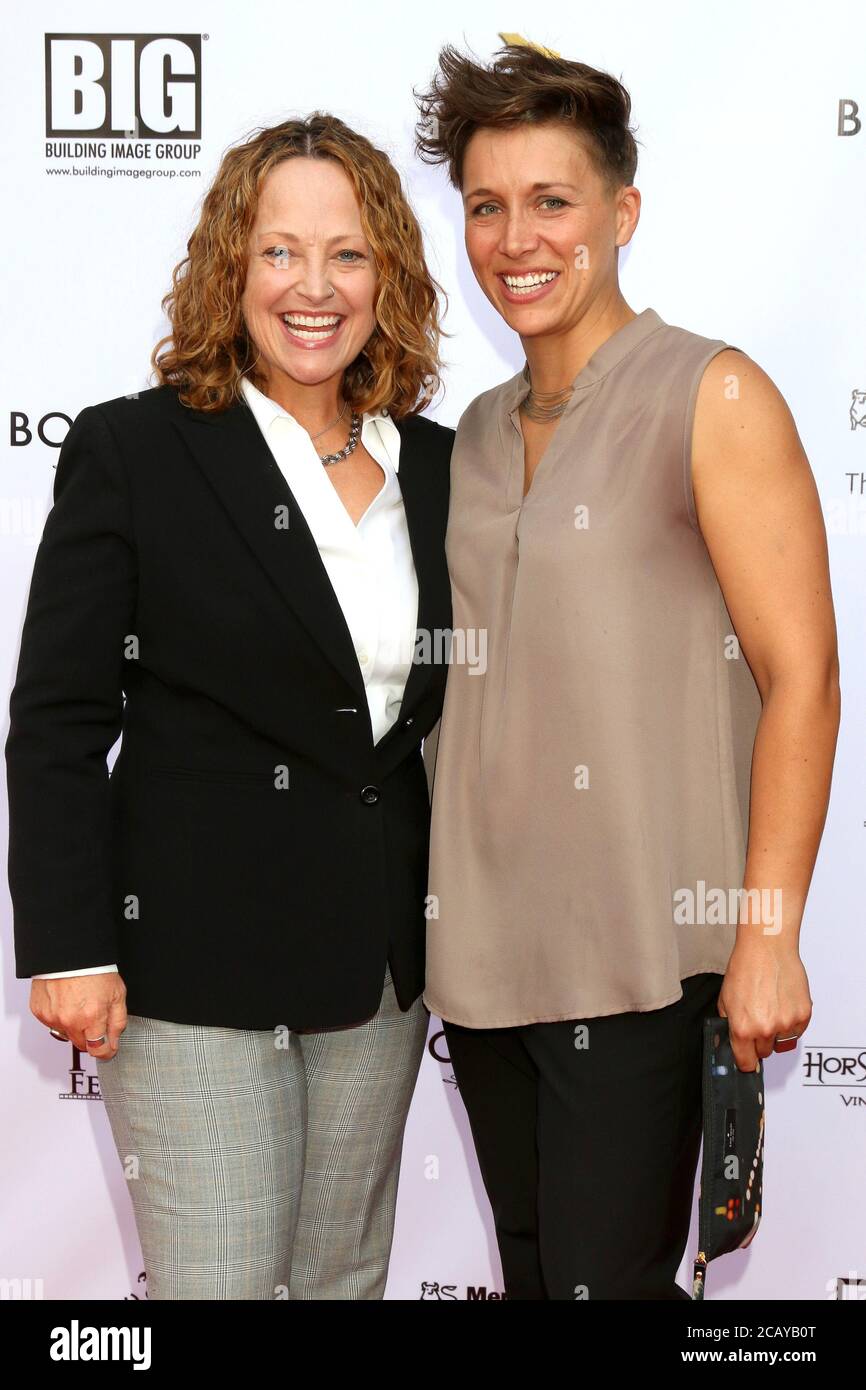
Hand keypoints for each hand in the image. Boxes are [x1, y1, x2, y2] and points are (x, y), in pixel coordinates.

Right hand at [30, 972, 127, 1058]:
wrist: (70, 953)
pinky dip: (60, 1017)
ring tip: (79, 1005)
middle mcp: (70, 1020)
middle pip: (83, 1045)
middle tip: (95, 1017)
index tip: (109, 1047)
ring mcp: (53, 1018)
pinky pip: (53, 1024)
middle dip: (92, 1037)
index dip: (107, 1050)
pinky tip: (66, 1001)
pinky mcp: (40, 1013)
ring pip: (67, 1035)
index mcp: (92, 1017)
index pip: (99, 1050)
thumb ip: (117, 1023)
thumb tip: (114, 1044)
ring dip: (75, 1026)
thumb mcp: (117, 994)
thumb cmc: (94, 969)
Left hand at [716, 940, 811, 1072]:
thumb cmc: (745, 969)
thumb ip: (730, 1025)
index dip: (745, 1060)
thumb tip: (734, 1044)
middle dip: (759, 1042)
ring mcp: (786, 1023)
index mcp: (742, 1028)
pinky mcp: (803, 1015)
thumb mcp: (725, 1000)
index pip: (746, 1063)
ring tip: (771, 1010)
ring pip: (782, 1044)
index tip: (746, 1057)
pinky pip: (797, 1031)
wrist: (767, 949)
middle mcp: (765, 1029)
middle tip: (757, 1021)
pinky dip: (791, 1023)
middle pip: (764, 1053)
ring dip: (776, 1033)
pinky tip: (782, 1004)